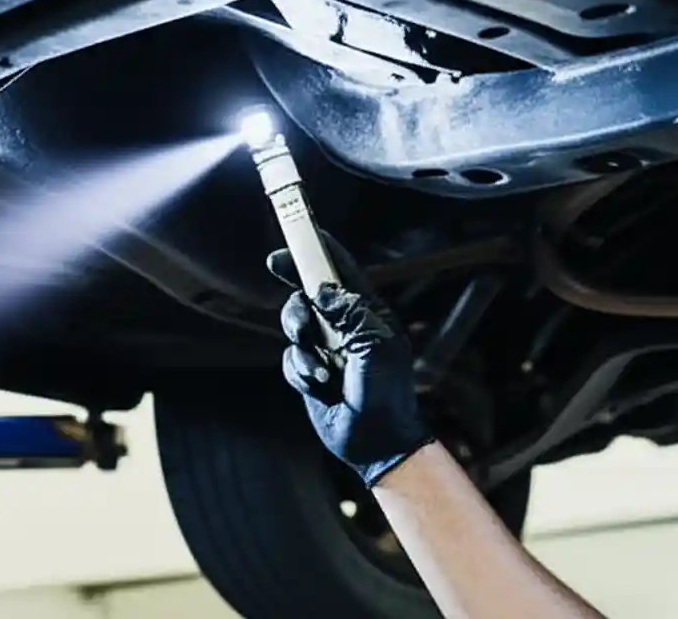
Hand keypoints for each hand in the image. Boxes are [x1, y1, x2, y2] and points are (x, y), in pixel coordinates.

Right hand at [267, 235, 431, 486]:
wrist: (376, 442)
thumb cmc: (387, 394)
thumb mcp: (376, 348)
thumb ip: (351, 314)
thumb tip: (324, 290)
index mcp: (367, 313)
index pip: (340, 270)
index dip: (318, 248)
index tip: (297, 234)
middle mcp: (343, 325)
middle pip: (307, 295)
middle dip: (298, 306)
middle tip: (301, 322)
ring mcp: (325, 348)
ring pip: (294, 325)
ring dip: (301, 346)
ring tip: (319, 369)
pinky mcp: (309, 371)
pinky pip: (290, 359)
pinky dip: (300, 371)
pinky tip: (319, 386)